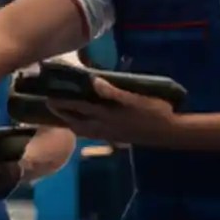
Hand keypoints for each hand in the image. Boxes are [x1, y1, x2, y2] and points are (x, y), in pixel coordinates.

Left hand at [46, 77, 180, 145]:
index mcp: (106, 116)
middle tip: (50, 104)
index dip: (63, 102)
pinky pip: (92, 134)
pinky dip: (82, 128)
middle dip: (62, 114)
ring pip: (83, 130)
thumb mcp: (135, 98)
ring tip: (63, 114)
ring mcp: (109, 134)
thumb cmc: (154, 111)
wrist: (169, 132)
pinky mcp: (116, 138)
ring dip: (71, 122)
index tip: (50, 95)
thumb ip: (113, 91)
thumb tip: (94, 81)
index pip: (79, 108)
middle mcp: (104, 127)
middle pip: (76, 123)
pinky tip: (85, 123)